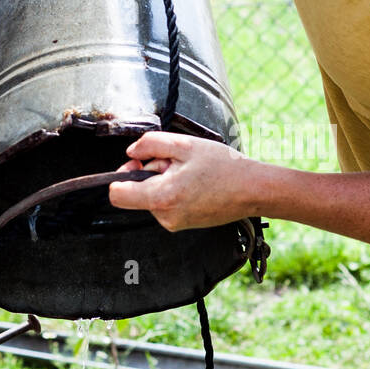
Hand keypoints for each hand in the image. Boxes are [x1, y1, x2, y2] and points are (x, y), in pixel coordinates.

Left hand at [109, 132, 256, 230]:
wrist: (253, 189)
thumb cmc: (224, 167)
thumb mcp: (185, 144)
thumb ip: (150, 144)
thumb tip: (131, 153)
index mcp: (161, 197)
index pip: (117, 194)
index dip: (121, 174)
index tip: (138, 162)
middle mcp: (165, 216)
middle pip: (137, 192)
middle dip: (152, 173)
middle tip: (178, 163)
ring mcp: (175, 224)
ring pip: (153, 197)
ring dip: (166, 181)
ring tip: (192, 173)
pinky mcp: (184, 225)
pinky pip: (167, 204)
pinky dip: (175, 191)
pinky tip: (197, 183)